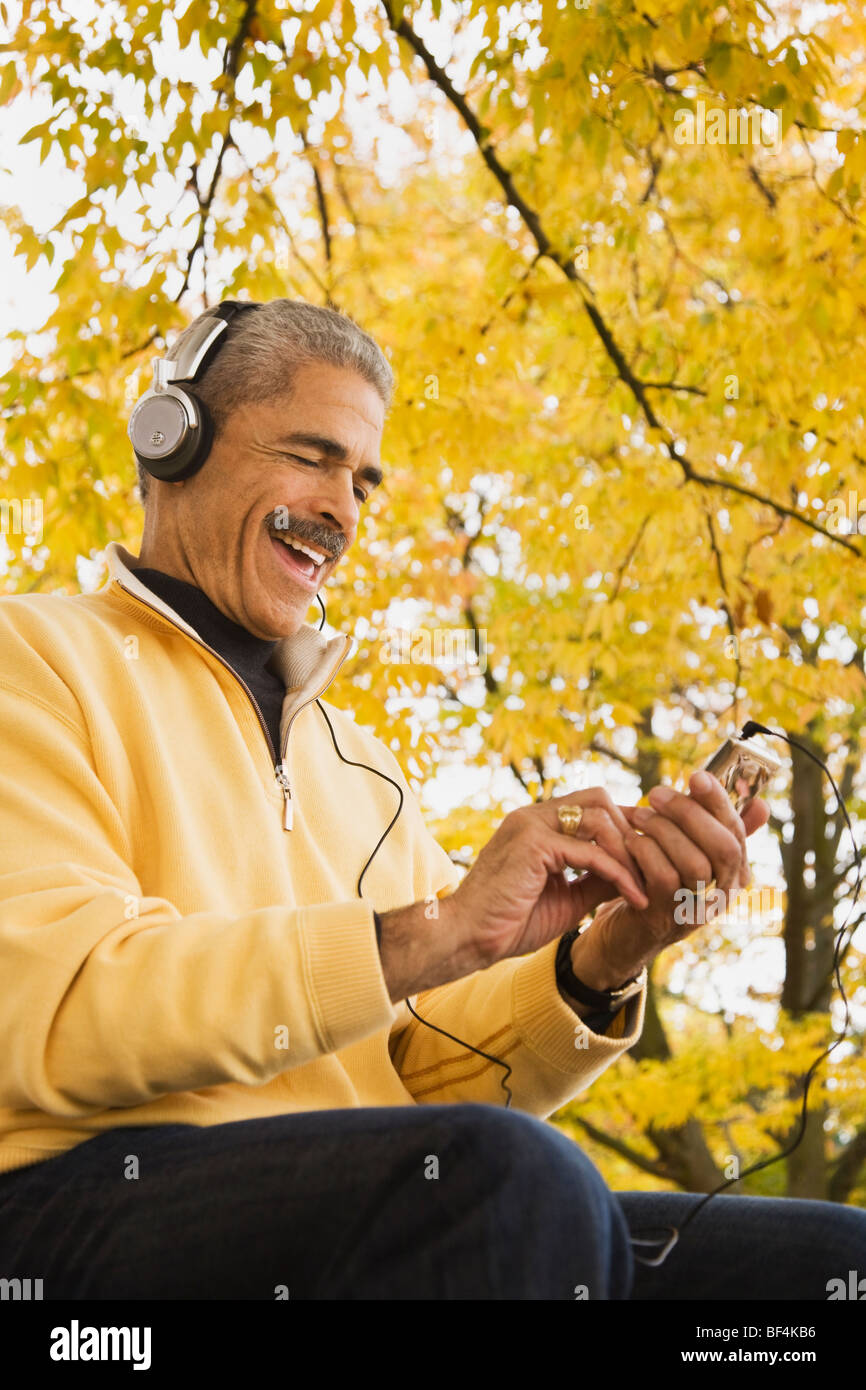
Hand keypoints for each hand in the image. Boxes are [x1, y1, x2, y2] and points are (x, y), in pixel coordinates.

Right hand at [446, 786, 649, 970]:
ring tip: (646, 886)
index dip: (623, 825)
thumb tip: (637, 874)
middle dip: (629, 829)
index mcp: (536, 824)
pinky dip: (619, 874)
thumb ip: (597, 880)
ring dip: (629, 853)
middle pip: (598, 798)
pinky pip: (591, 852)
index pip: (590, 804)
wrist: (466, 939)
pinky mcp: (533, 843)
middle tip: (651, 866)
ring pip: (599, 819)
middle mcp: (533, 815)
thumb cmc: (508, 923)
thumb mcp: (567, 898)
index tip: (650, 855)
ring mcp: (531, 824)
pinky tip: (634, 896)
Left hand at [568, 770, 769, 989]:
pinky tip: (630, 840)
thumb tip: (760, 802)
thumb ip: (714, 826)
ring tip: (639, 813)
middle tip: (657, 793)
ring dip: (664, 830)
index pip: (737, 832)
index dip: (719, 802)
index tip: (697, 776)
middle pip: (724, 848)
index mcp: (734, 874)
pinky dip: (646, 851)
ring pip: (695, 862)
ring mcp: (698, 909)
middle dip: (691, 813)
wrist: (625, 932)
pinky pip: (665, 877)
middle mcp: (724, 895)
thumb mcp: (687, 851)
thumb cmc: (657, 880)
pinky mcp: (667, 917)